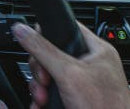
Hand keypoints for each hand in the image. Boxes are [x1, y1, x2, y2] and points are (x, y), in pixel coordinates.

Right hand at [13, 22, 129, 108]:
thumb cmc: (106, 107)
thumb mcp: (68, 74)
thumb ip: (43, 49)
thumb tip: (22, 30)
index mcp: (95, 50)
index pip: (65, 29)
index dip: (46, 35)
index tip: (36, 49)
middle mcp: (89, 65)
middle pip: (51, 54)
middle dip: (41, 71)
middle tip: (44, 81)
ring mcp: (82, 83)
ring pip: (49, 75)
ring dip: (40, 87)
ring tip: (43, 98)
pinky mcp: (75, 99)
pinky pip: (52, 92)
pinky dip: (43, 99)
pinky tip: (42, 105)